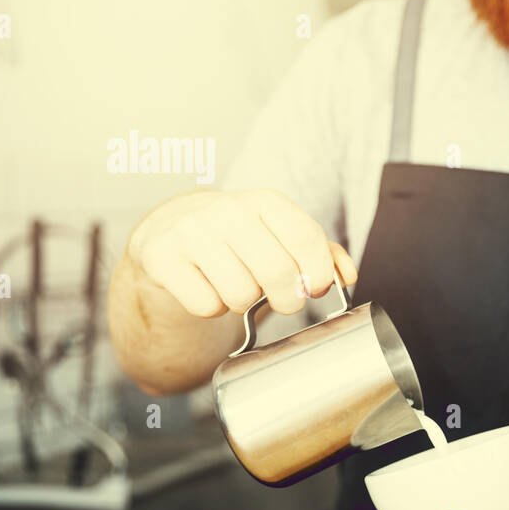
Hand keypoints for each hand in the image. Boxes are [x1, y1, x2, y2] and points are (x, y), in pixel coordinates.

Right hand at [127, 188, 356, 317]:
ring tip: (236, 285)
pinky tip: (207, 287)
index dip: (318, 273)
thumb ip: (319, 252)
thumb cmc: (237, 237)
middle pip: (278, 273)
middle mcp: (227, 210)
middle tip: (283, 301)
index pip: (306, 238)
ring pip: (240, 295)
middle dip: (288, 300)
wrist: (171, 231)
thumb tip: (346, 275)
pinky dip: (212, 308)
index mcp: (264, 201)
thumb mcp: (279, 234)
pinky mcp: (161, 257)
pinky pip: (206, 305)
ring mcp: (191, 232)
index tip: (316, 289)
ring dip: (244, 303)